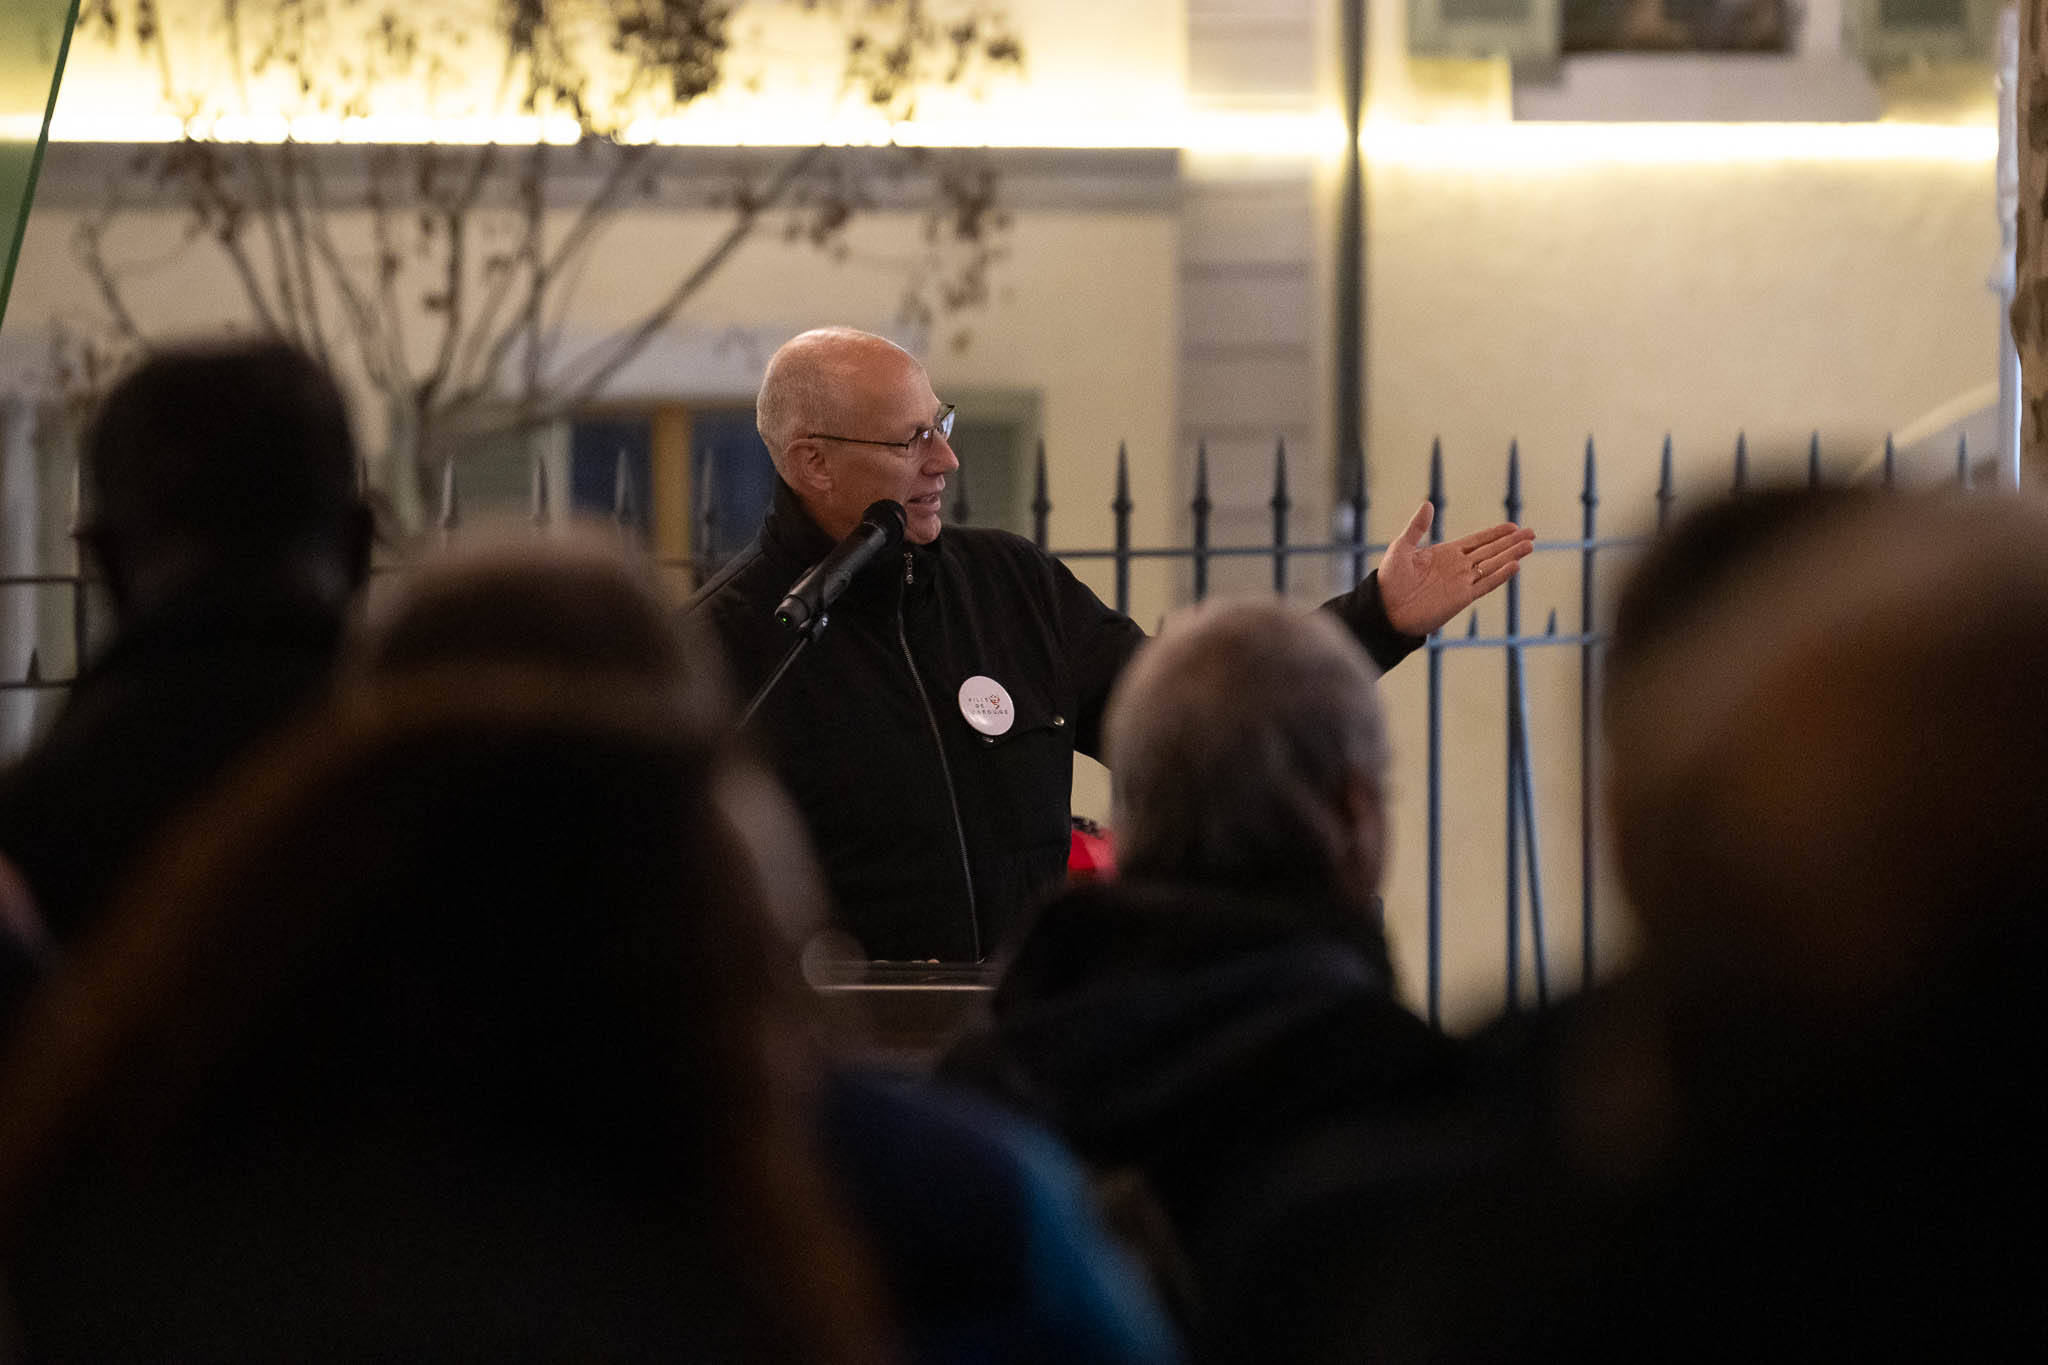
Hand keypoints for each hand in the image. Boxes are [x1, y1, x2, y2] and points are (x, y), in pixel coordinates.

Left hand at [1378, 501, 1534, 636]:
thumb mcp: (1400, 548)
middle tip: (1532, 532)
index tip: (1513, 526)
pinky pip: (1485, 584)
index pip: (1477, 541)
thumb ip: (1416, 527)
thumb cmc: (1389, 580)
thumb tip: (1428, 504)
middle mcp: (1457, 566)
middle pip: (1491, 551)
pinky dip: (1500, 575)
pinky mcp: (1461, 597)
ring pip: (1493, 565)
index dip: (1495, 534)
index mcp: (1445, 553)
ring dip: (1511, 555)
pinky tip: (1514, 566)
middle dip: (1511, 542)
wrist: (1386, 610)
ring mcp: (1461, 582)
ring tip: (1530, 545)